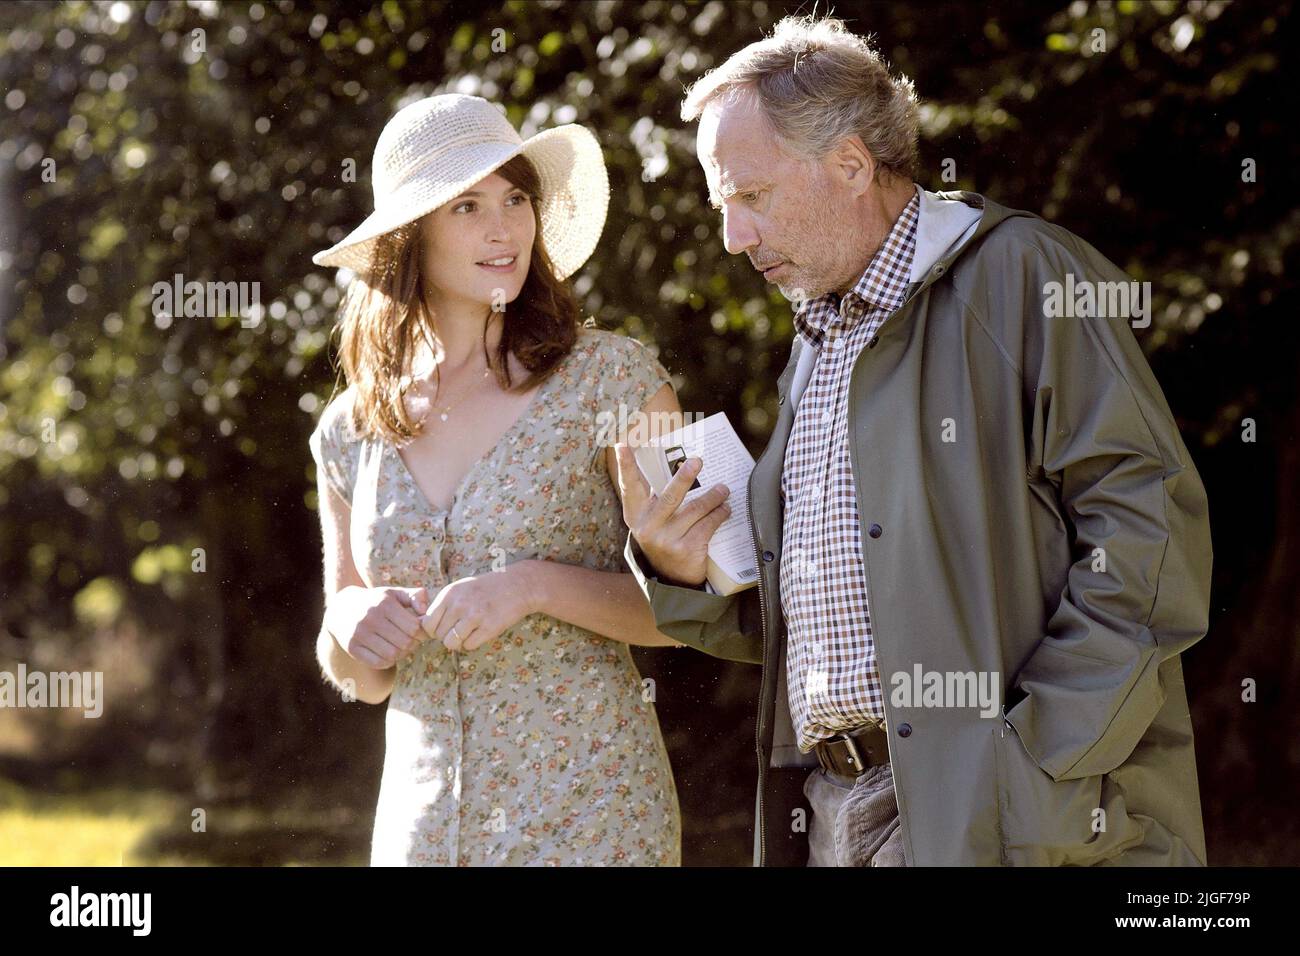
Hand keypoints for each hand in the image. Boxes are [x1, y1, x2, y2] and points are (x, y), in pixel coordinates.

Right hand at [325, 585, 429, 668]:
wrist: (342, 607)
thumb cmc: (376, 601)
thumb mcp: (395, 593)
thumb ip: (416, 596)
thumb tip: (425, 612)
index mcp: (384, 603)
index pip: (414, 627)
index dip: (421, 632)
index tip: (418, 632)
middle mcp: (370, 618)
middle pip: (405, 643)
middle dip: (412, 644)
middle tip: (410, 641)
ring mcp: (359, 633)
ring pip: (392, 655)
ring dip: (401, 654)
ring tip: (400, 647)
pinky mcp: (351, 647)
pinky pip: (377, 663)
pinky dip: (387, 662)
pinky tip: (388, 654)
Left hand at [420, 561, 536, 651]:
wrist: (518, 585)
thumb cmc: (486, 588)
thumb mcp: (460, 589)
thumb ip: (443, 605)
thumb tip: (424, 626)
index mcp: (449, 594)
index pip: (427, 623)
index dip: (434, 630)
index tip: (444, 628)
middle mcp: (459, 604)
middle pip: (439, 635)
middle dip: (447, 636)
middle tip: (460, 630)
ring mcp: (474, 616)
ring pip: (451, 643)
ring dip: (458, 642)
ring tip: (469, 633)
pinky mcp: (489, 627)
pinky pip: (469, 646)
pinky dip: (472, 643)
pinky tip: (480, 633)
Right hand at [613, 444, 730, 586]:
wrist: (673, 580)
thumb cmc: (664, 539)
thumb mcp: (653, 521)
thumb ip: (656, 498)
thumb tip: (674, 463)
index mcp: (636, 515)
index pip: (629, 486)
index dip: (626, 465)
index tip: (622, 445)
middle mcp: (647, 528)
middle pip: (669, 497)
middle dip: (684, 478)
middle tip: (697, 461)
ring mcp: (666, 540)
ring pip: (695, 510)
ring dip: (713, 497)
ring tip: (723, 489)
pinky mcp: (686, 550)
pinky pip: (707, 525)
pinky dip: (719, 514)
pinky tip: (725, 509)